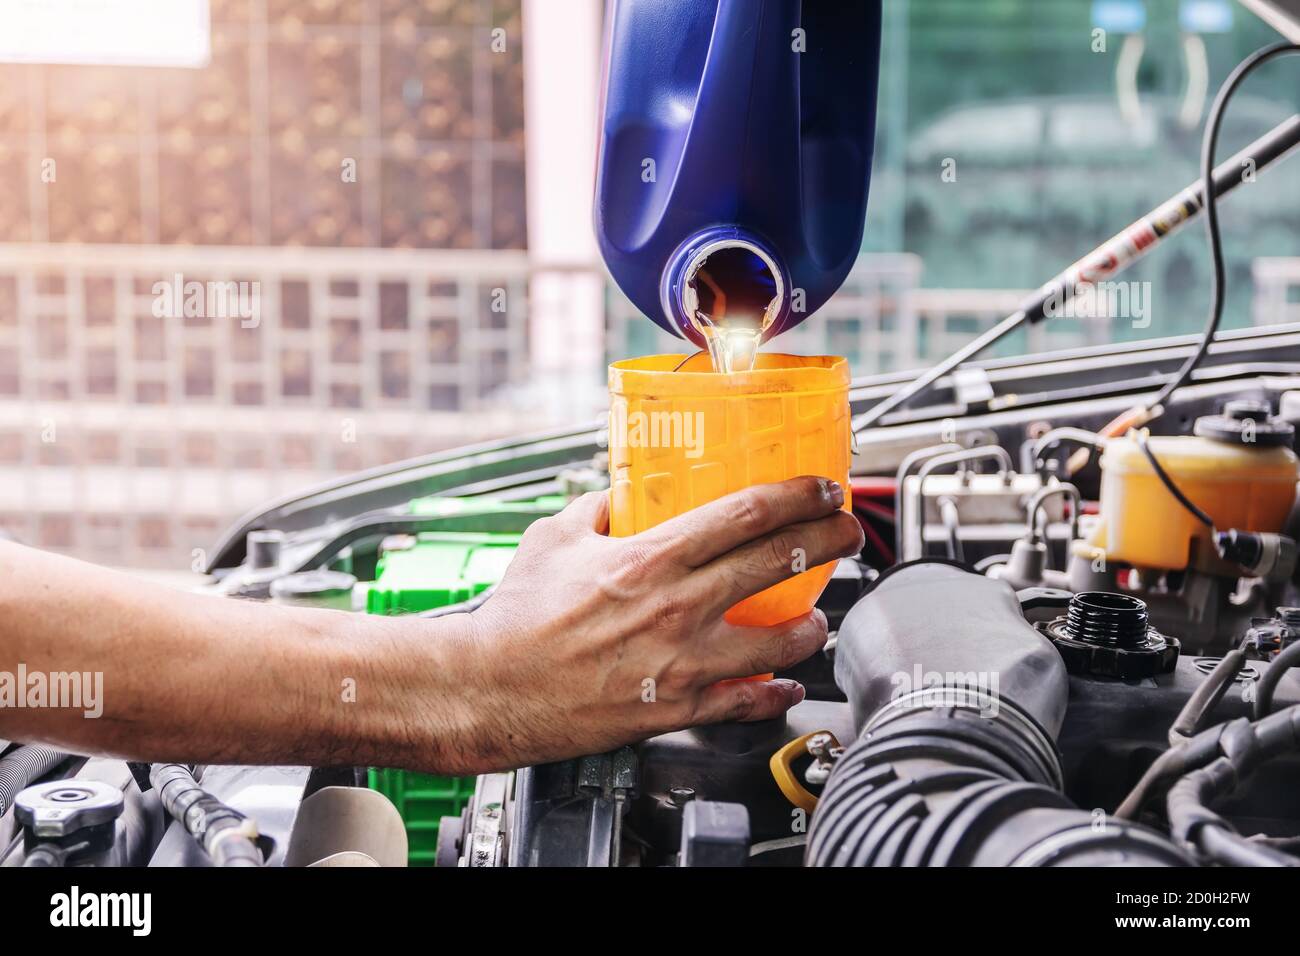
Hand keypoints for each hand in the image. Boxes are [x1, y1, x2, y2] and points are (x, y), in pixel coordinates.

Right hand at [442, 476, 863, 772]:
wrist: (491, 689)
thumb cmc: (516, 616)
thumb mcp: (553, 538)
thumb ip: (596, 508)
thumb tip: (621, 493)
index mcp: (650, 558)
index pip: (745, 514)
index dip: (798, 496)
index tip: (823, 488)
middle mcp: (677, 606)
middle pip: (777, 564)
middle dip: (828, 542)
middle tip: (848, 534)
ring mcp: (682, 662)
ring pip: (778, 642)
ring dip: (811, 625)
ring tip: (817, 617)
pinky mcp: (675, 710)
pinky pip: (744, 703)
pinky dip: (774, 693)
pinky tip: (785, 685)